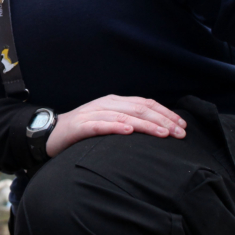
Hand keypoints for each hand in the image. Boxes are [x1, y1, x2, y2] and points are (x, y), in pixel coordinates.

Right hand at [45, 95, 185, 157]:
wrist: (51, 133)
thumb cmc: (84, 130)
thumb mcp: (109, 121)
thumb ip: (129, 121)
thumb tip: (159, 129)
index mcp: (115, 102)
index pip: (146, 103)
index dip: (166, 113)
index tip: (183, 126)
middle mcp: (106, 104)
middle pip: (139, 108)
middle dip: (163, 120)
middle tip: (180, 133)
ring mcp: (93, 114)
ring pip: (124, 116)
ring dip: (146, 125)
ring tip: (163, 133)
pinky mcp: (80, 126)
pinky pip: (100, 126)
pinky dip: (115, 127)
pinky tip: (128, 131)